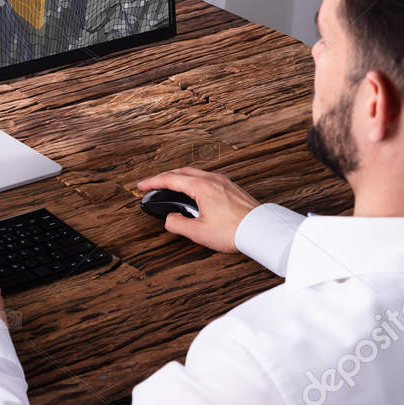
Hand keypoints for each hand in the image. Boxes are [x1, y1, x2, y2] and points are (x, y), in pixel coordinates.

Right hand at [136, 167, 258, 253]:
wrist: (261, 231)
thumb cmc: (234, 231)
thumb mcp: (198, 232)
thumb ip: (178, 224)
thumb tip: (169, 219)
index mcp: (201, 187)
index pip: (170, 179)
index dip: (152, 182)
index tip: (141, 185)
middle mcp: (213, 179)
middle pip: (182, 172)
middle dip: (165, 177)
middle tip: (153, 184)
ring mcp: (224, 182)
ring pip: (196, 173)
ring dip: (180, 177)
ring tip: (172, 186)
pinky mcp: (233, 188)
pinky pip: (208, 178)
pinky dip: (194, 181)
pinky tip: (196, 191)